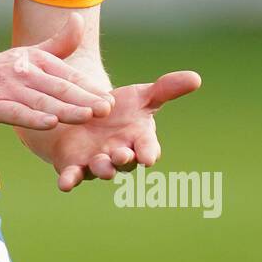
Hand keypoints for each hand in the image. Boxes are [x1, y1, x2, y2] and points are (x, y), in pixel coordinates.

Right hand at [0, 13, 115, 131]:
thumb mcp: (26, 54)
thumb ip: (57, 43)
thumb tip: (80, 19)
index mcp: (35, 60)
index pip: (68, 76)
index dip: (90, 89)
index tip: (111, 101)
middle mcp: (24, 72)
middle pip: (60, 88)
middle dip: (85, 99)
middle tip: (108, 109)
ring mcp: (7, 89)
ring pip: (42, 101)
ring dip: (66, 109)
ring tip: (88, 116)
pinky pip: (16, 113)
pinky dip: (33, 118)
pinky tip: (50, 124)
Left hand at [18, 68, 201, 189]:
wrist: (83, 117)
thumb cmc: (119, 109)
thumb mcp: (141, 95)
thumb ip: (166, 89)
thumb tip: (196, 77)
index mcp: (138, 140)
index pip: (147, 148)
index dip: (148, 152)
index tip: (149, 157)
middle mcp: (119, 155)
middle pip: (124, 161)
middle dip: (124, 160)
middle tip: (122, 156)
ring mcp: (97, 163)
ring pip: (100, 169)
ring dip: (102, 169)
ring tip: (102, 166)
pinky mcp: (74, 166)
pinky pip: (72, 176)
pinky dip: (69, 180)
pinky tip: (65, 184)